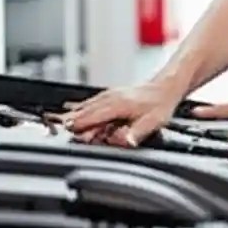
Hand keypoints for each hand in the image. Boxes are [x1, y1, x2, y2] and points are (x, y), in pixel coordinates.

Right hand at [61, 81, 182, 147]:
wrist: (166, 87)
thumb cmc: (160, 104)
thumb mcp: (152, 122)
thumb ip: (136, 133)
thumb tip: (125, 141)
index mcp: (118, 105)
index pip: (94, 115)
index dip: (81, 124)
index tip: (68, 129)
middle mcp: (112, 98)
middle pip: (87, 110)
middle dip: (74, 120)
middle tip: (62, 128)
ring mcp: (111, 94)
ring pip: (88, 104)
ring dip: (76, 113)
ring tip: (63, 120)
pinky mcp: (112, 94)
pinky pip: (93, 100)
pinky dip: (82, 106)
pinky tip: (75, 108)